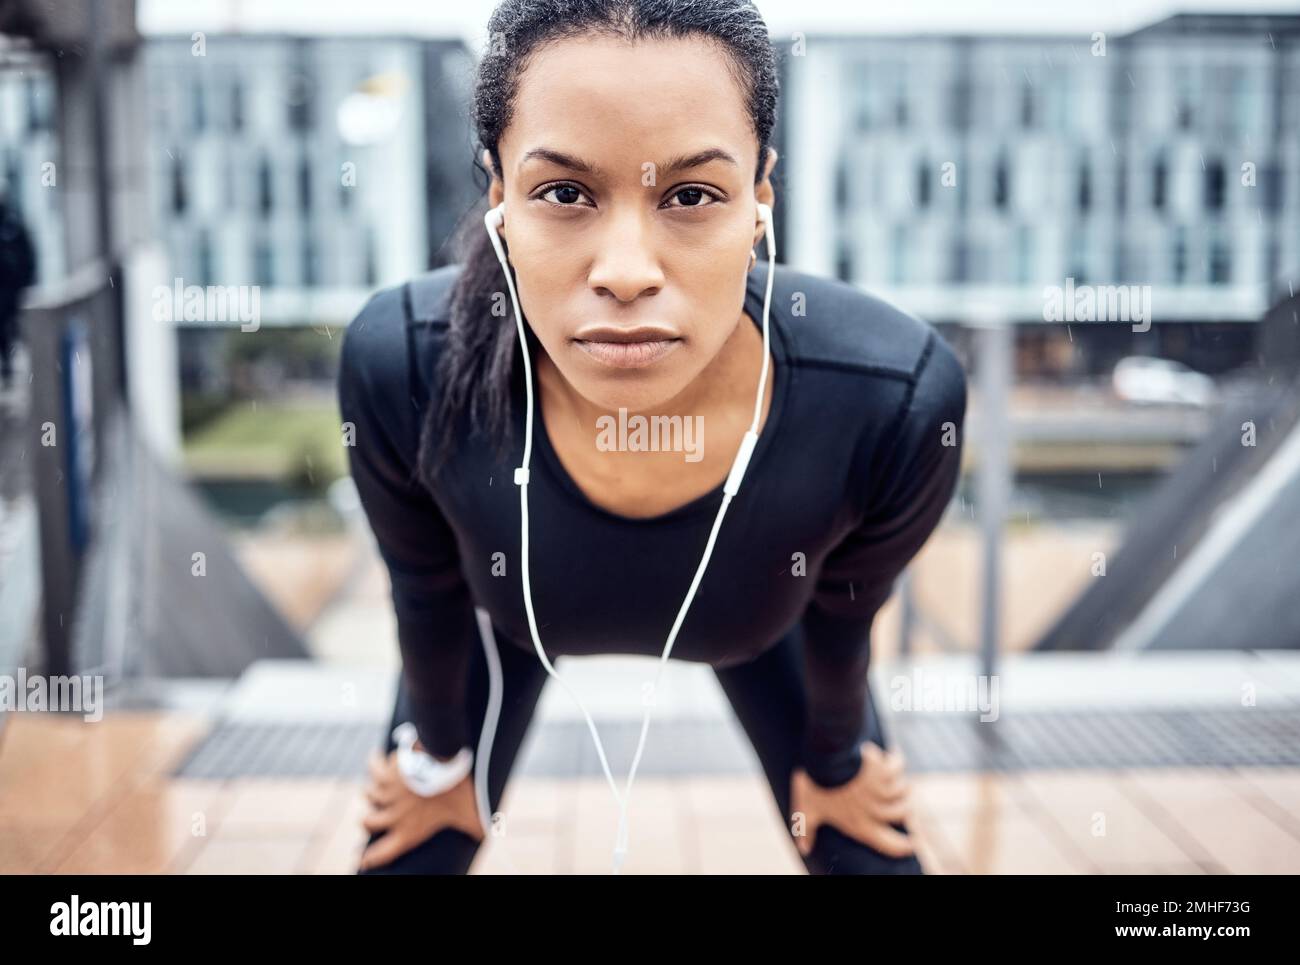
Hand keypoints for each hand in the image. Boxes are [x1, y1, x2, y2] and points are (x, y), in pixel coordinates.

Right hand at [358, 746, 483, 869]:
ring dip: (372, 791)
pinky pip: (374, 767)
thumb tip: (487, 834)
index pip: (382, 853)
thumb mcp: (467, 813)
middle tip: (373, 816)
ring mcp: (388, 793)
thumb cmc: (456, 792)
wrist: (444, 761)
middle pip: (368, 823)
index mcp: (409, 831)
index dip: (369, 859)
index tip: (361, 861)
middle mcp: (393, 815)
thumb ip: (474, 826)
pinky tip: (376, 756)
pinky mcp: (387, 773)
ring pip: (369, 794)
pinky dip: (374, 761)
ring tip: (377, 786)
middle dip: (368, 820)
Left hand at [789, 740, 914, 858]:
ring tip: (898, 780)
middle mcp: (875, 810)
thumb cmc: (816, 787)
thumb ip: (807, 830)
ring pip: (902, 790)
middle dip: (906, 810)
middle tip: (908, 809)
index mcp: (860, 825)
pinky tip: (893, 752)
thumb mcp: (807, 811)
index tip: (912, 844)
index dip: (902, 846)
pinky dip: (896, 758)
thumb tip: (803, 849)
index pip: (887, 843)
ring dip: (901, 784)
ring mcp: (881, 789)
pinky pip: (897, 765)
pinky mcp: (883, 770)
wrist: (826, 760)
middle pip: (901, 814)